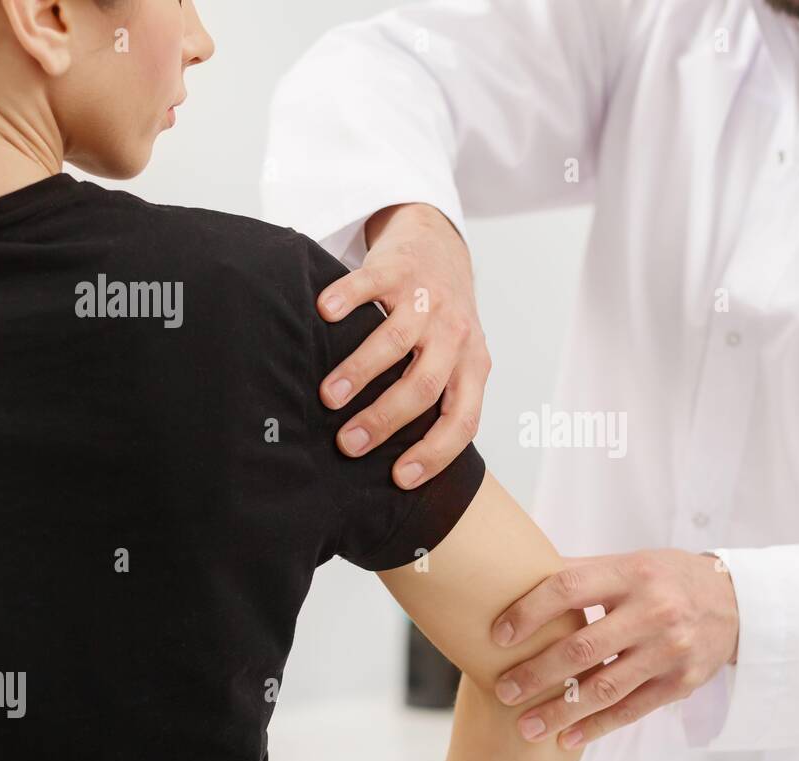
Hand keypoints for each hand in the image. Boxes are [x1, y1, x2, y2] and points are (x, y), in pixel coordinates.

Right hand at [317, 203, 490, 488]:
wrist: (438, 244)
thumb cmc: (442, 318)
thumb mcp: (457, 360)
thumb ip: (440, 399)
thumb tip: (403, 465)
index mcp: (473, 365)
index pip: (462, 419)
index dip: (435, 452)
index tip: (399, 479)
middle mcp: (455, 334)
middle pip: (423, 385)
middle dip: (385, 419)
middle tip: (348, 444)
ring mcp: (427, 299)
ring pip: (395, 341)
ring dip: (360, 372)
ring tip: (329, 397)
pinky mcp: (398, 268)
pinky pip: (371, 285)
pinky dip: (347, 299)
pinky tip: (324, 314)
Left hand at [490, 550, 739, 748]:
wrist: (734, 603)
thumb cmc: (666, 580)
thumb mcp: (630, 563)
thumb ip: (581, 573)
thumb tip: (516, 576)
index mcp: (632, 574)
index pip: (569, 589)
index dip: (529, 612)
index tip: (498, 635)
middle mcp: (654, 610)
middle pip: (583, 646)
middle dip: (537, 672)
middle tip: (503, 690)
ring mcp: (670, 650)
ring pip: (604, 687)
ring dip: (559, 711)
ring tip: (524, 726)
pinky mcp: (681, 683)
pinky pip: (631, 710)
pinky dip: (595, 727)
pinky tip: (565, 739)